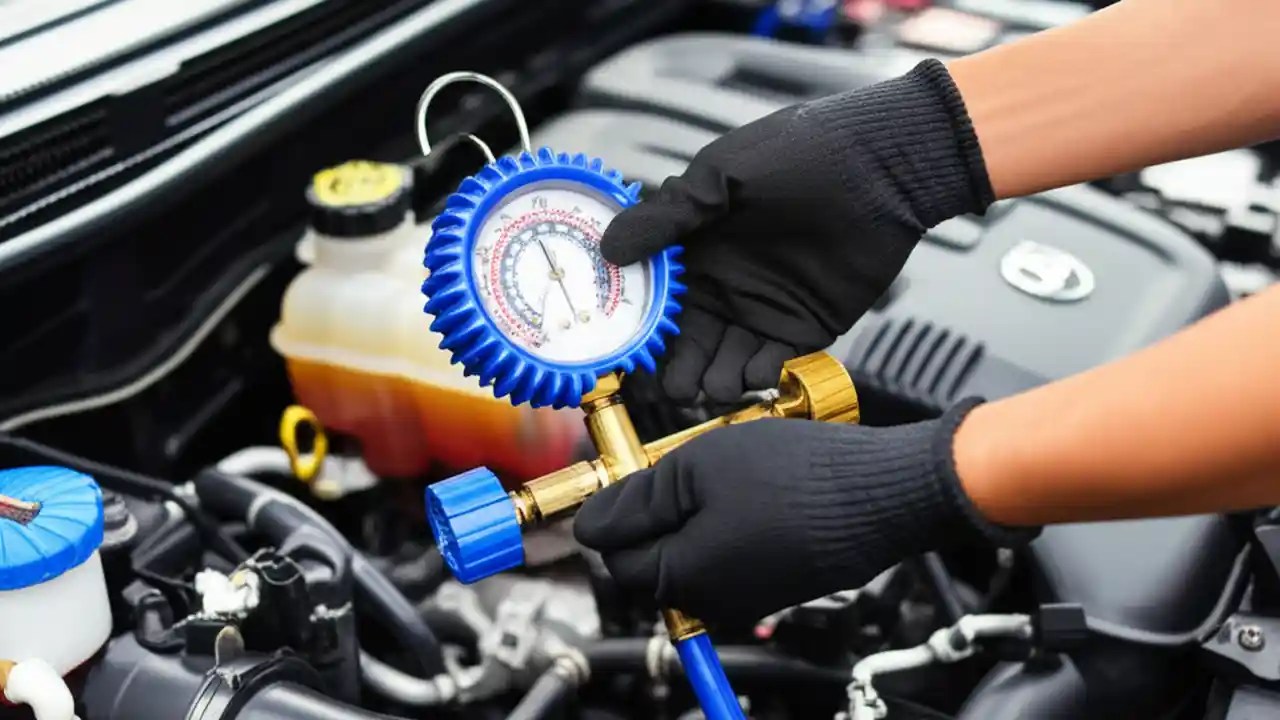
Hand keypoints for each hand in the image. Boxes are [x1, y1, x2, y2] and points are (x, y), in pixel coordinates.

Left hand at [573, 404, 1030, 623]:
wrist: (885, 492)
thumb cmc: (800, 476)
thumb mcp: (696, 467)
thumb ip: (637, 500)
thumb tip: (592, 524)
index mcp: (682, 579)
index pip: (617, 557)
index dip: (622, 511)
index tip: (640, 471)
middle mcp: (714, 602)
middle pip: (657, 560)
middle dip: (662, 513)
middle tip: (688, 464)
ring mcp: (751, 597)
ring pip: (696, 553)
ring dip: (698, 513)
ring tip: (730, 470)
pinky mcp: (781, 584)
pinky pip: (736, 555)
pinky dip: (734, 522)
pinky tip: (759, 488)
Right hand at [601, 60, 992, 402]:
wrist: (880, 165)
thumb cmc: (798, 156)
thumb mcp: (719, 177)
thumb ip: (666, 217)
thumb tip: (608, 248)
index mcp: (696, 252)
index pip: (656, 304)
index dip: (641, 331)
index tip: (630, 353)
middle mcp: (723, 286)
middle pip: (686, 346)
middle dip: (677, 371)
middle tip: (674, 385)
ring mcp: (763, 309)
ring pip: (724, 363)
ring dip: (714, 381)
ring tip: (714, 386)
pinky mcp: (804, 327)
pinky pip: (771, 363)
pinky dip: (759, 376)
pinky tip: (754, 372)